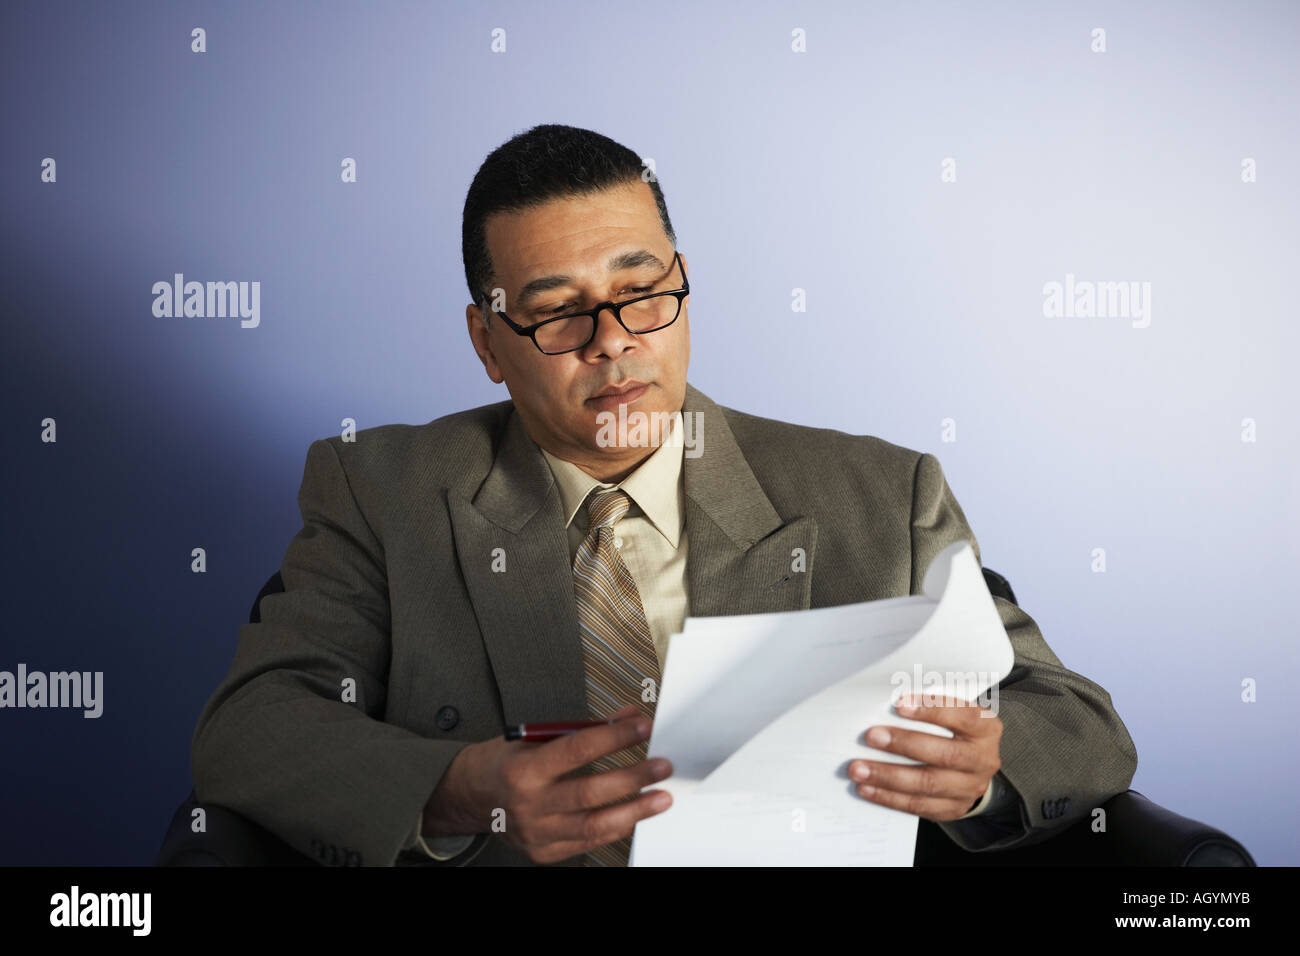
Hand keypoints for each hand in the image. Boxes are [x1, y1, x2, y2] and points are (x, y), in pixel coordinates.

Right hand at [421, 703, 674, 863]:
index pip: (577, 749)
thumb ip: (583, 729)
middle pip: (591, 792)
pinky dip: (615, 828)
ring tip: (661, 798)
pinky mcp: (543, 852)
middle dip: (633, 778)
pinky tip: (634, 816)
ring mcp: (536, 833)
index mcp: (524, 768)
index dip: (614, 737)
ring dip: (635, 811)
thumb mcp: (535, 737)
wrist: (470, 796)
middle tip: (662, 766)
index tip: (642, 728)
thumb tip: (627, 719)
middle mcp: (529, 803)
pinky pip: (587, 842)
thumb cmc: (504, 762)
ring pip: (594, 825)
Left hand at [849, 694, 1001, 821]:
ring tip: (859, 769)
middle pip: (944, 754)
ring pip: (928, 784)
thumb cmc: (953, 730)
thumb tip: (886, 705)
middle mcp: (982, 759)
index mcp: (985, 728)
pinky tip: (867, 789)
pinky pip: (919, 806)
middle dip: (903, 744)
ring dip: (888, 776)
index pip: (962, 716)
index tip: (899, 704)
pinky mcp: (954, 808)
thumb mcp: (952, 714)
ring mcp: (970, 787)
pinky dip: (890, 797)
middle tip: (870, 736)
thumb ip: (930, 708)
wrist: (972, 767)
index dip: (931, 710)